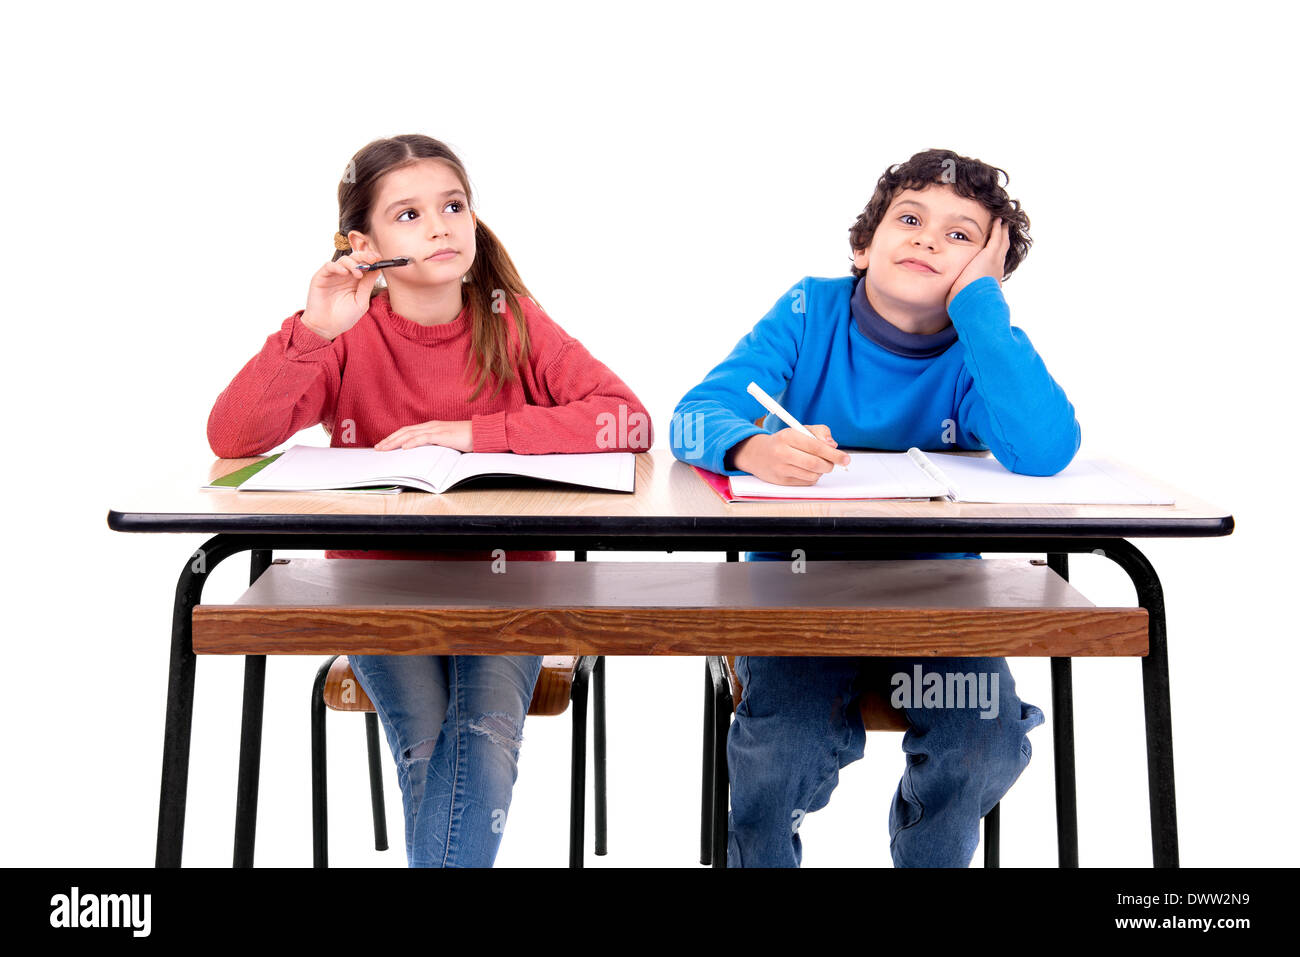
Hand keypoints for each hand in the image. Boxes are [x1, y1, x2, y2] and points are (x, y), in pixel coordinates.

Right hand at [300, 249, 385, 339]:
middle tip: (372, 259)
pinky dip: (337, 266)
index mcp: (355, 281)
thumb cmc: (344, 317)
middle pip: (355, 259)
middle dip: (364, 256)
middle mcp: (345, 276)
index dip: (371, 260)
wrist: (327, 328)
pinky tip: (344, 273)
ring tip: (358, 274)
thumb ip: (367, 285)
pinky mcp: (321, 277)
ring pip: (343, 260)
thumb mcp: (361, 302)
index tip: (379, 258)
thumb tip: (377, 269)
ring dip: (353, 263)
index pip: (364, 265)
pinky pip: (329, 266)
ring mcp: (333, 276)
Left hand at [375, 420, 473, 451]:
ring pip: (410, 434)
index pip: (408, 431)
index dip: (394, 437)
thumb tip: (427, 454)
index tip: (384, 444)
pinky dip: (412, 443)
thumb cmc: (467, 439)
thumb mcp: (448, 442)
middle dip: (389, 439)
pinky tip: (404, 448)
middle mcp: (431, 426)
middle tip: (378, 447)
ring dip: (395, 441)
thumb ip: (436, 445)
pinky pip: (424, 438)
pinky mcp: (442, 435)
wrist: (481, 433)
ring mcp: (436, 429)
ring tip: (385, 448)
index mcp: (432, 427)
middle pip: (404, 431)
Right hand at [729, 425, 849, 485]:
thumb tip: (833, 445)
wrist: (756, 453)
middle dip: (829, 465)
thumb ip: (820, 432)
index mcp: (788, 436)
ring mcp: (780, 468)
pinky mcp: (780, 481)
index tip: (845, 459)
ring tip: (816, 465)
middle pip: (815, 464)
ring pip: (812, 475)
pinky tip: (806, 470)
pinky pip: (805, 483)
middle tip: (833, 463)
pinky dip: (812, 477)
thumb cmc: (783, 441)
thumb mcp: (799, 429)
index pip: (816, 447)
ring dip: (820, 472)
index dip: (834, 454)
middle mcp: (782, 452)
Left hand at [946, 217, 1010, 309]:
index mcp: (991, 279)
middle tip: (1003, 230)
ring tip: (1002, 222)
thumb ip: (962, 296)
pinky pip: (997, 237)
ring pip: (1002, 242)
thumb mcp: (966, 298)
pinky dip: (998, 228)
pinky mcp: (990, 255)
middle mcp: (997, 269)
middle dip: (1002, 240)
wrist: (974, 303)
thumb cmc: (967, 304)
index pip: (995, 264)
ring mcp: (995, 261)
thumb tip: (954, 304)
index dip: (995, 256)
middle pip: (1002, 251)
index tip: (993, 250)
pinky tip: (997, 220)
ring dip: (1002, 232)